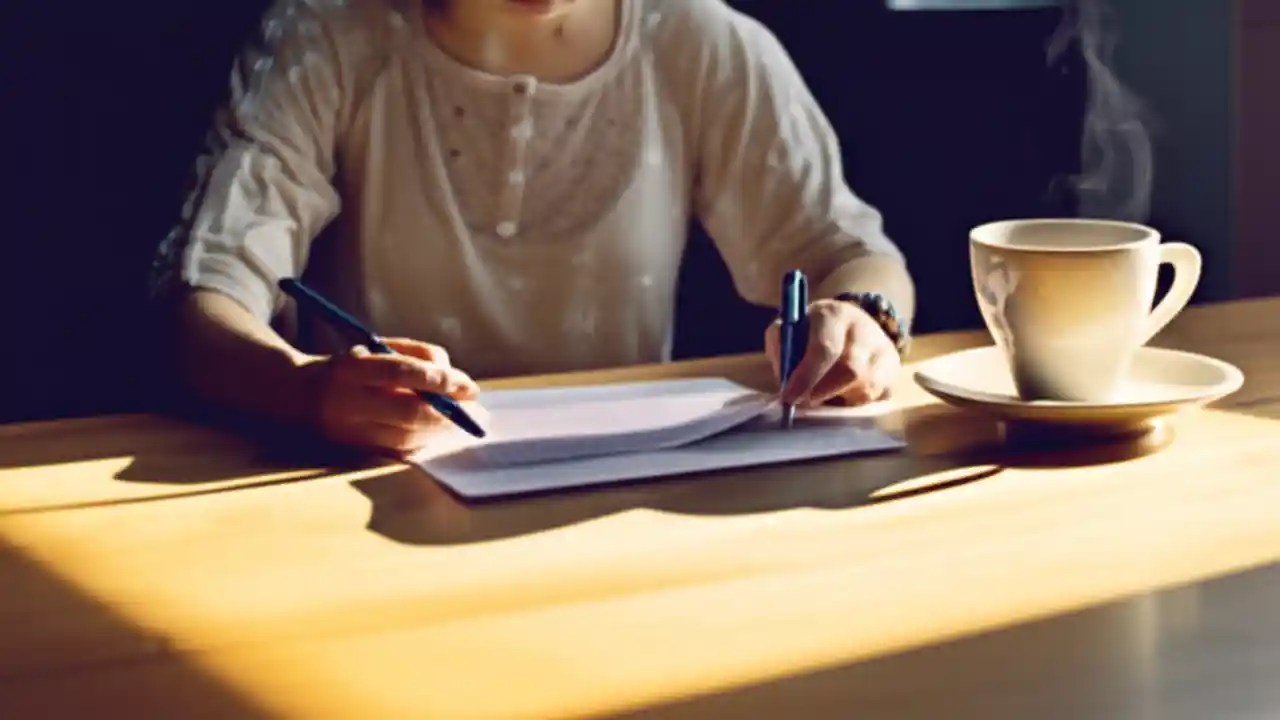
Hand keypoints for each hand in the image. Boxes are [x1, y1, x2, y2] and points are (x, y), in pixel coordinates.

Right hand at [306, 338, 478, 454]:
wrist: (299, 397)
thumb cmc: (352, 367)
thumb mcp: (379, 348)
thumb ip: (418, 355)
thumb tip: (455, 380)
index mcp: (351, 368)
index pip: (402, 373)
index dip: (440, 381)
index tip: (469, 386)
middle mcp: (348, 402)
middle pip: (408, 413)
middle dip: (449, 414)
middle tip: (477, 412)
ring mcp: (351, 432)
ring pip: (408, 438)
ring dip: (443, 432)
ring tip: (467, 423)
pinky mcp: (357, 452)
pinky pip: (400, 453)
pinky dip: (428, 443)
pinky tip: (442, 434)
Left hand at [765, 299, 899, 406]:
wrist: (850, 325)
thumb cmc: (811, 333)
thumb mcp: (789, 331)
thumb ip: (781, 351)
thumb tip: (783, 383)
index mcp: (834, 315)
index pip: (825, 348)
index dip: (806, 377)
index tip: (789, 397)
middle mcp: (864, 329)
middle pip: (850, 371)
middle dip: (823, 392)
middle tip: (805, 401)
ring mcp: (884, 350)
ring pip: (865, 389)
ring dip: (839, 399)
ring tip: (826, 392)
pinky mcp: (894, 372)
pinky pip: (875, 399)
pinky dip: (855, 404)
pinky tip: (844, 394)